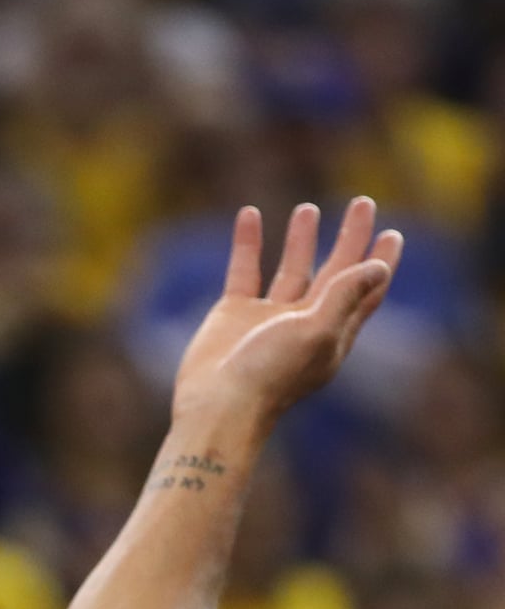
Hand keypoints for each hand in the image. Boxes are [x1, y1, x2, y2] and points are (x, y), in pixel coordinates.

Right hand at [173, 199, 402, 431]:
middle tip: (362, 203)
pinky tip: (250, 215)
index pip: (364, 292)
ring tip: (307, 209)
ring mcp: (268, 320)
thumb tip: (379, 267)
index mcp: (331, 333)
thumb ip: (346, 295)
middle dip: (349, 239)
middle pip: (334, 274)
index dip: (380, 264)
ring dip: (301, 240)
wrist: (216, 405)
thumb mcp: (317, 331)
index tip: (392, 233)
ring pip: (291, 271)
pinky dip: (248, 244)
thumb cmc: (270, 374)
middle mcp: (304, 325)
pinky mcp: (233, 316)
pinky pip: (245, 271)